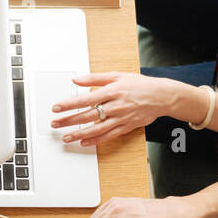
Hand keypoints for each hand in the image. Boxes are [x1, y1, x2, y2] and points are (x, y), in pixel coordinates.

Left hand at [51, 72, 182, 145]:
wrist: (162, 96)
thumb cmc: (140, 84)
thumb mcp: (118, 76)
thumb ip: (95, 78)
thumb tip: (76, 79)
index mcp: (112, 92)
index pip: (85, 99)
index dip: (69, 104)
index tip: (56, 108)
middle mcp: (115, 106)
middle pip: (88, 116)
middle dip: (69, 120)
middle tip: (55, 124)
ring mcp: (121, 118)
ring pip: (96, 129)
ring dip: (79, 134)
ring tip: (66, 137)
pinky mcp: (126, 127)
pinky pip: (108, 136)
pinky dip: (95, 140)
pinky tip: (84, 142)